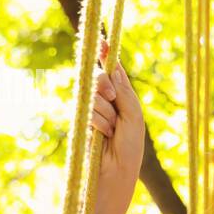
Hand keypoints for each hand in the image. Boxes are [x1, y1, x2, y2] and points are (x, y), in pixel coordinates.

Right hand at [92, 39, 145, 186]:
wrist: (115, 172)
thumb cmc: (129, 147)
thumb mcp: (133, 116)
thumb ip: (124, 92)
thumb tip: (114, 68)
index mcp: (121, 99)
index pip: (112, 74)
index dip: (106, 57)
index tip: (103, 41)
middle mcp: (104, 102)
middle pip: (100, 78)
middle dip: (105, 84)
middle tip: (113, 99)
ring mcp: (90, 111)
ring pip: (95, 95)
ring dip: (107, 113)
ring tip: (113, 131)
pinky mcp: (79, 121)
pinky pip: (88, 109)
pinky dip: (100, 121)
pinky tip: (104, 135)